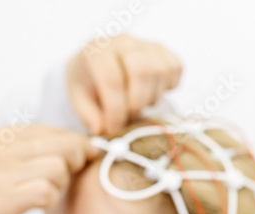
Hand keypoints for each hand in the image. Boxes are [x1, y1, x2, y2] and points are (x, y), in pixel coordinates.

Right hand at [0, 125, 99, 213]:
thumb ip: (29, 153)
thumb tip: (75, 149)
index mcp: (3, 136)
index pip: (57, 131)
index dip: (75, 147)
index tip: (79, 162)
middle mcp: (4, 148)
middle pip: (66, 145)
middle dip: (75, 164)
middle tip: (63, 181)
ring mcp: (3, 171)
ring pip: (60, 168)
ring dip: (60, 186)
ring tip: (43, 197)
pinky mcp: (5, 197)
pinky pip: (47, 192)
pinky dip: (49, 202)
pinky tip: (36, 207)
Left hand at [66, 34, 182, 135]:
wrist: (98, 64)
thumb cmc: (88, 82)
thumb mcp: (79, 99)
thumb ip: (89, 115)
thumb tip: (103, 130)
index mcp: (97, 51)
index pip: (112, 79)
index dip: (116, 110)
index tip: (114, 128)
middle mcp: (123, 41)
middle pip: (142, 70)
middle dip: (137, 103)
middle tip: (129, 117)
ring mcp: (145, 44)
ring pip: (161, 71)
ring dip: (152, 97)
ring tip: (138, 103)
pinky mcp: (163, 50)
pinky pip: (175, 69)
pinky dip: (168, 87)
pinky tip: (151, 92)